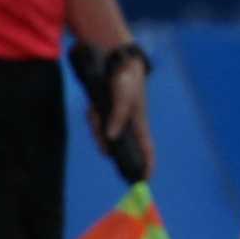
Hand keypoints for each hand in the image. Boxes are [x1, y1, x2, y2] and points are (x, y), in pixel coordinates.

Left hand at [91, 57, 155, 178]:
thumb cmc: (126, 79)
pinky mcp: (102, 110)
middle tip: (106, 151)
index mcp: (139, 122)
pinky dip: (92, 119)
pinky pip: (95, 122)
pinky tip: (92, 109)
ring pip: (103, 134)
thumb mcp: (125, 98)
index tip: (144, 180)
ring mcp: (114, 116)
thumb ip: (118, 118)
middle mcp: (126, 122)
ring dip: (97, 131)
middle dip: (111, 149)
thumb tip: (111, 137)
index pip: (146, 148)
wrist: (112, 58)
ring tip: (95, 115)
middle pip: (119, 145)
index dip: (148, 164)